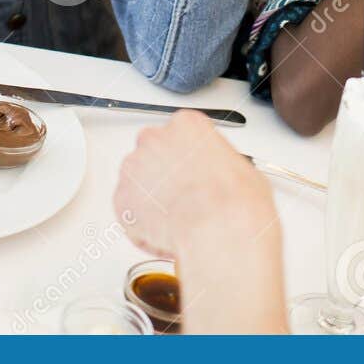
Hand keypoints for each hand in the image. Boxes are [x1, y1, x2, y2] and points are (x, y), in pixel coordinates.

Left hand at [114, 111, 275, 257]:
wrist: (219, 228)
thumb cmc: (234, 199)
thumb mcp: (242, 167)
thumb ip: (220, 165)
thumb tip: (224, 180)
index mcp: (186, 125)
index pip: (177, 136)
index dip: (185, 160)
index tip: (191, 175)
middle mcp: (154, 140)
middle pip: (152, 156)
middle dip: (163, 178)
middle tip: (183, 201)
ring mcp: (134, 168)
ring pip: (138, 186)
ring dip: (152, 203)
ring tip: (178, 225)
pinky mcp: (121, 199)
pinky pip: (129, 216)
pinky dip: (143, 229)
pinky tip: (167, 237)